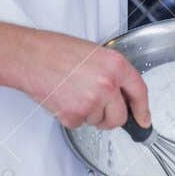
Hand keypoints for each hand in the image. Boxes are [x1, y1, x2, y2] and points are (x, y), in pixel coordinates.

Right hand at [15, 28, 149, 130]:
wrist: (30, 56)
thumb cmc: (56, 51)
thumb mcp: (94, 54)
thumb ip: (112, 74)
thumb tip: (121, 96)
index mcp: (116, 65)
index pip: (139, 91)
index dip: (143, 109)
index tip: (144, 120)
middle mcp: (108, 84)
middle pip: (119, 117)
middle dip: (109, 117)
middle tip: (94, 106)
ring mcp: (92, 101)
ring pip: (98, 122)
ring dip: (87, 114)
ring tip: (72, 93)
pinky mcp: (74, 114)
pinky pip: (79, 124)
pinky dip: (70, 117)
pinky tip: (63, 99)